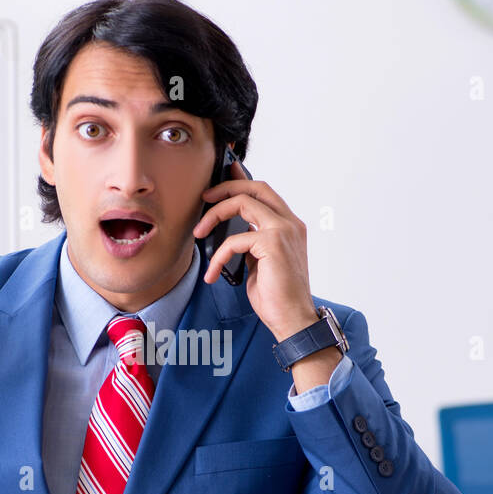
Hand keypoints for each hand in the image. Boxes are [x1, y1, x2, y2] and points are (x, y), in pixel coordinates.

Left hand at [194, 158, 318, 343]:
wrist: (293, 320)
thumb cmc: (278, 298)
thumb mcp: (260, 263)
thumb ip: (252, 244)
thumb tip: (234, 233)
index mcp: (290, 226)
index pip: (265, 193)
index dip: (243, 180)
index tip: (225, 173)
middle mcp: (290, 224)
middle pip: (256, 188)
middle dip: (226, 187)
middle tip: (205, 197)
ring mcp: (283, 231)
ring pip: (243, 203)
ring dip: (215, 214)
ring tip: (199, 232)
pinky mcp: (272, 244)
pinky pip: (234, 240)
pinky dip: (218, 256)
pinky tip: (213, 273)